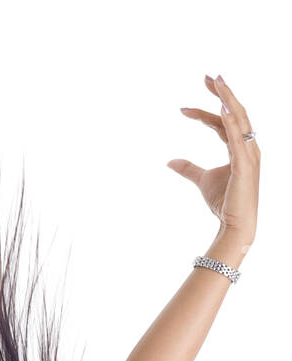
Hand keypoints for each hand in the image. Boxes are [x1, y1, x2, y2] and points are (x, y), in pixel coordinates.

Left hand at [168, 74, 259, 245]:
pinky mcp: (245, 163)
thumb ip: (188, 168)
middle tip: (208, 76)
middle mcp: (248, 146)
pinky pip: (238, 137)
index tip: (184, 107)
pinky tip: (222, 106)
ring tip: (216, 81)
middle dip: (222, 93)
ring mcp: (249, 153)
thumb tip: (169, 161)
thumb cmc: (224, 203)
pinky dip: (231, 120)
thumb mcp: (202, 180)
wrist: (234, 225)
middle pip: (235, 113)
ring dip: (227, 98)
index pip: (222, 123)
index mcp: (240, 148)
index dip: (205, 113)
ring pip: (239, 119)